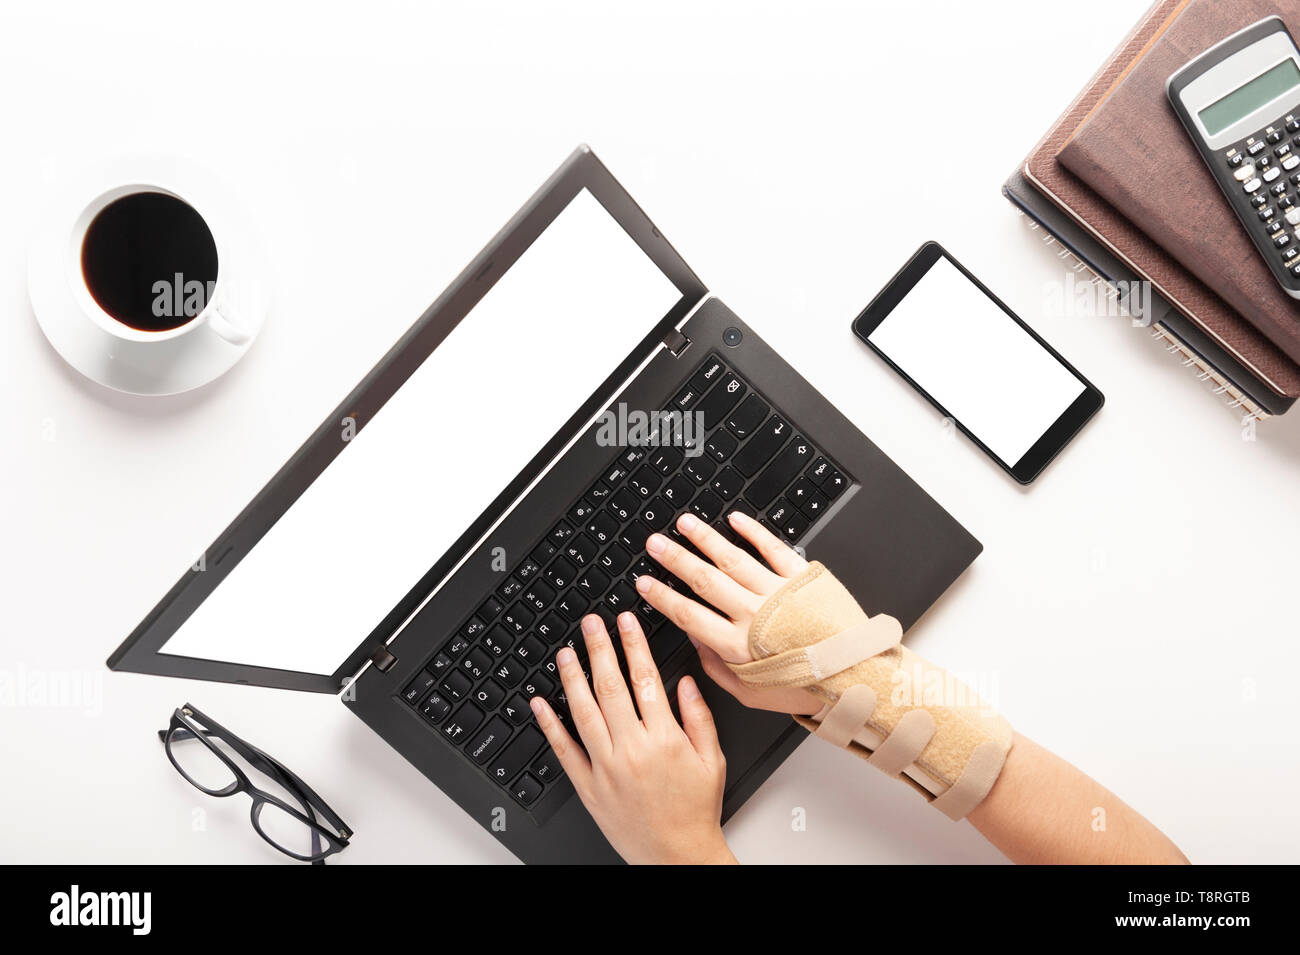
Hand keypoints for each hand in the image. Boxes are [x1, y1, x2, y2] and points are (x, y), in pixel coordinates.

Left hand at [529, 611, 735, 864]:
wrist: (677, 856)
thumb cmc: (696, 810)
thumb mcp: (712, 760)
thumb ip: (699, 717)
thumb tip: (686, 681)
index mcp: (665, 738)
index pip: (645, 678)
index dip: (633, 644)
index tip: (625, 622)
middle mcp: (632, 749)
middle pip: (610, 687)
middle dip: (600, 648)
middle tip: (590, 624)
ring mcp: (607, 768)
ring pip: (584, 712)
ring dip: (572, 678)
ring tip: (566, 652)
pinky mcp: (589, 788)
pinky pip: (564, 751)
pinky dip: (550, 725)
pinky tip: (540, 703)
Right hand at [634, 510, 823, 717]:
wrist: (855, 677)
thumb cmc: (806, 688)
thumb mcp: (752, 694)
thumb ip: (718, 670)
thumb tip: (696, 642)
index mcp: (737, 646)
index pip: (688, 615)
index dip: (662, 597)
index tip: (645, 583)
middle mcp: (753, 615)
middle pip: (704, 580)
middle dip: (675, 559)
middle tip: (655, 544)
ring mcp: (777, 593)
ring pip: (732, 558)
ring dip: (704, 538)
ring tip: (685, 524)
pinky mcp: (802, 579)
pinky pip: (772, 548)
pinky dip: (752, 531)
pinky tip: (734, 520)